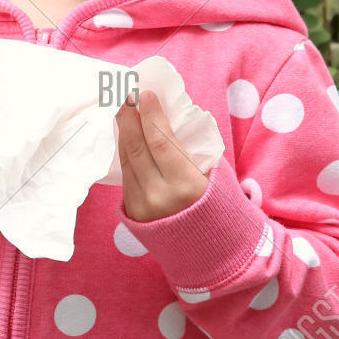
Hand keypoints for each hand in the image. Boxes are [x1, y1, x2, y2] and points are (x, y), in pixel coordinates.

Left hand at [115, 89, 208, 222]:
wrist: (206, 245)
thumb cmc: (214, 202)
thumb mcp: (210, 175)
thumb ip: (187, 149)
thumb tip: (164, 115)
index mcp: (186, 185)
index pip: (160, 141)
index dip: (150, 115)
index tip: (145, 94)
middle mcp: (159, 195)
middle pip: (137, 147)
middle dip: (129, 117)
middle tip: (126, 95)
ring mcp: (142, 204)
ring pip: (127, 159)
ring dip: (123, 132)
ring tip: (123, 109)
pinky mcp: (131, 210)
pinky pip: (125, 174)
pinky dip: (125, 152)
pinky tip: (125, 136)